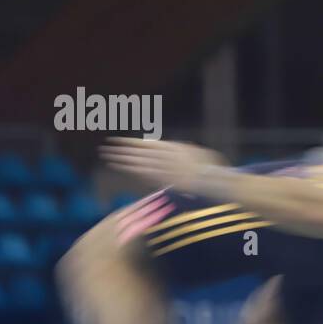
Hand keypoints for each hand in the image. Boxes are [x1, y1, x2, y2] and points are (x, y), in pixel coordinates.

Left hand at [101, 138, 228, 193]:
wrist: (218, 183)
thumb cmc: (213, 171)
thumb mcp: (202, 155)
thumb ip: (188, 150)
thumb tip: (184, 146)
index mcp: (174, 148)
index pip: (147, 144)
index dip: (131, 142)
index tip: (117, 140)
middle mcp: (167, 156)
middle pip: (139, 152)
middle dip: (121, 150)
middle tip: (105, 148)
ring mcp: (165, 168)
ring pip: (139, 161)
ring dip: (122, 158)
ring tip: (107, 156)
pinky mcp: (163, 179)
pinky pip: (145, 173)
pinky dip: (132, 169)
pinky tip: (121, 167)